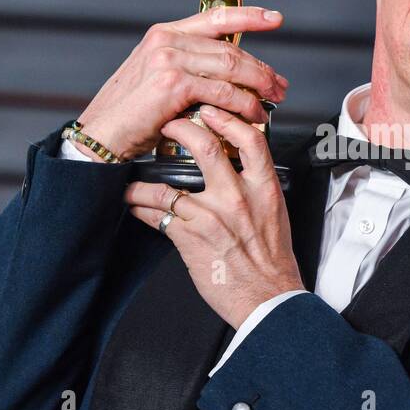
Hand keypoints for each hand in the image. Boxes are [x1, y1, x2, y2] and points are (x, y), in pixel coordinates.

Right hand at [77, 7, 288, 160]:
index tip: (275, 19)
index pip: (216, 16)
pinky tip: (253, 115)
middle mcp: (167, 40)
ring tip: (272, 103)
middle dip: (261, 69)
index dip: (249, 15)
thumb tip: (227, 77)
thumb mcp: (157, 80)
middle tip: (279, 86)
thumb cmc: (130, 115)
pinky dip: (244, 104)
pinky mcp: (173, 84)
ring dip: (259, 87)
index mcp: (164, 33)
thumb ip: (188, 68)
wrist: (102, 136)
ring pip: (232, 68)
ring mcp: (169, 59)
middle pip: (230, 48)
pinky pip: (223, 92)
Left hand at [124, 104, 303, 330]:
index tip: (211, 110)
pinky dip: (140, 207)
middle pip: (206, 146)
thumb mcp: (276, 215)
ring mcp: (212, 216)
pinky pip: (156, 214)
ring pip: (167, 185)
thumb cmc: (273, 262)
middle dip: (181, 128)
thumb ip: (258, 187)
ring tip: (134, 178)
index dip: (227, 118)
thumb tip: (241, 167)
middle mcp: (238, 198)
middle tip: (168, 124)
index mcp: (264, 189)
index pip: (250, 139)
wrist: (270, 300)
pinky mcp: (190, 237)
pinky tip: (135, 205)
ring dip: (143, 181)